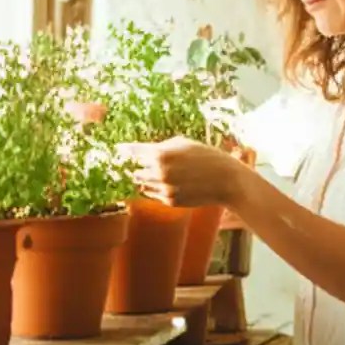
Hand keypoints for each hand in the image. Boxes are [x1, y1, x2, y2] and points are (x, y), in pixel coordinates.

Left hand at [116, 136, 246, 207]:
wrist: (227, 181)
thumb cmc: (208, 157)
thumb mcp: (185, 144)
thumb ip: (163, 146)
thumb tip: (145, 151)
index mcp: (161, 153)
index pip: (132, 152)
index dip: (123, 150)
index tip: (117, 150)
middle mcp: (159, 172)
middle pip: (133, 170)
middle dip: (132, 166)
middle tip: (130, 164)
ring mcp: (164, 188)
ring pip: (141, 184)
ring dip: (142, 179)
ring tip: (146, 174)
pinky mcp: (170, 201)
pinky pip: (152, 194)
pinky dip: (153, 189)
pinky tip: (162, 183)